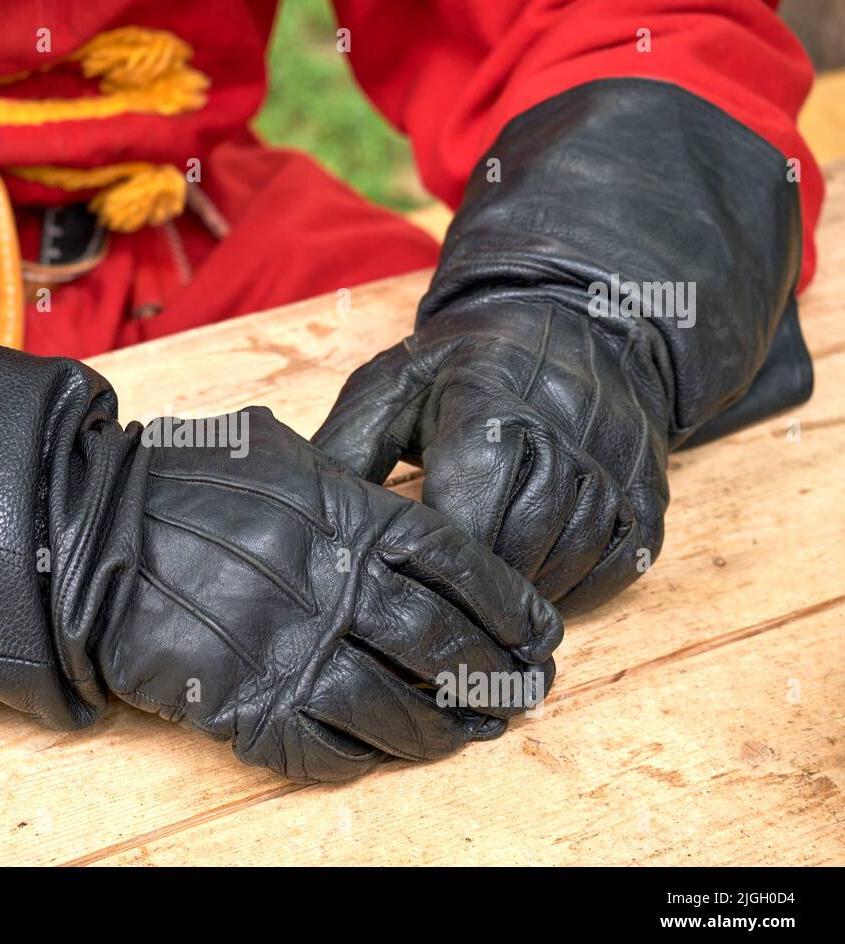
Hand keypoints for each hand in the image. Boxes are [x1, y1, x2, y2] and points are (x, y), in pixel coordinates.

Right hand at [96, 407, 562, 780]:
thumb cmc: (181, 482)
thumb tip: (381, 493)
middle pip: (444, 645)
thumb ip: (342, 477)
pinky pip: (330, 746)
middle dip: (496, 677)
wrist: (90, 538)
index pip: (461, 567)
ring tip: (473, 732)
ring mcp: (295, 653)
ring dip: (445, 727)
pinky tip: (389, 752)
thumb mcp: (276, 451)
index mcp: (350, 518)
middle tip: (524, 695)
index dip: (512, 606)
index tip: (541, 634)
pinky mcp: (251, 707)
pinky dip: (370, 755)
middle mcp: (336, 588)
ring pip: (398, 707)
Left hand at [314, 78, 805, 613]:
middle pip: (518, 544)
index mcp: (490, 399)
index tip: (396, 592)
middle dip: (473, 589)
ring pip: (568, 560)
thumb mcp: (396, 381)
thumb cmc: (469, 361)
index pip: (465, 506)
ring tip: (478, 607)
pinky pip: (617, 564)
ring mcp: (617, 462)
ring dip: (521, 594)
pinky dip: (574, 589)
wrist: (580, 321)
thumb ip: (347, 444)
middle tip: (434, 617)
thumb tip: (297, 510)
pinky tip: (534, 590)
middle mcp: (565, 429)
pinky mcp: (650, 491)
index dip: (432, 559)